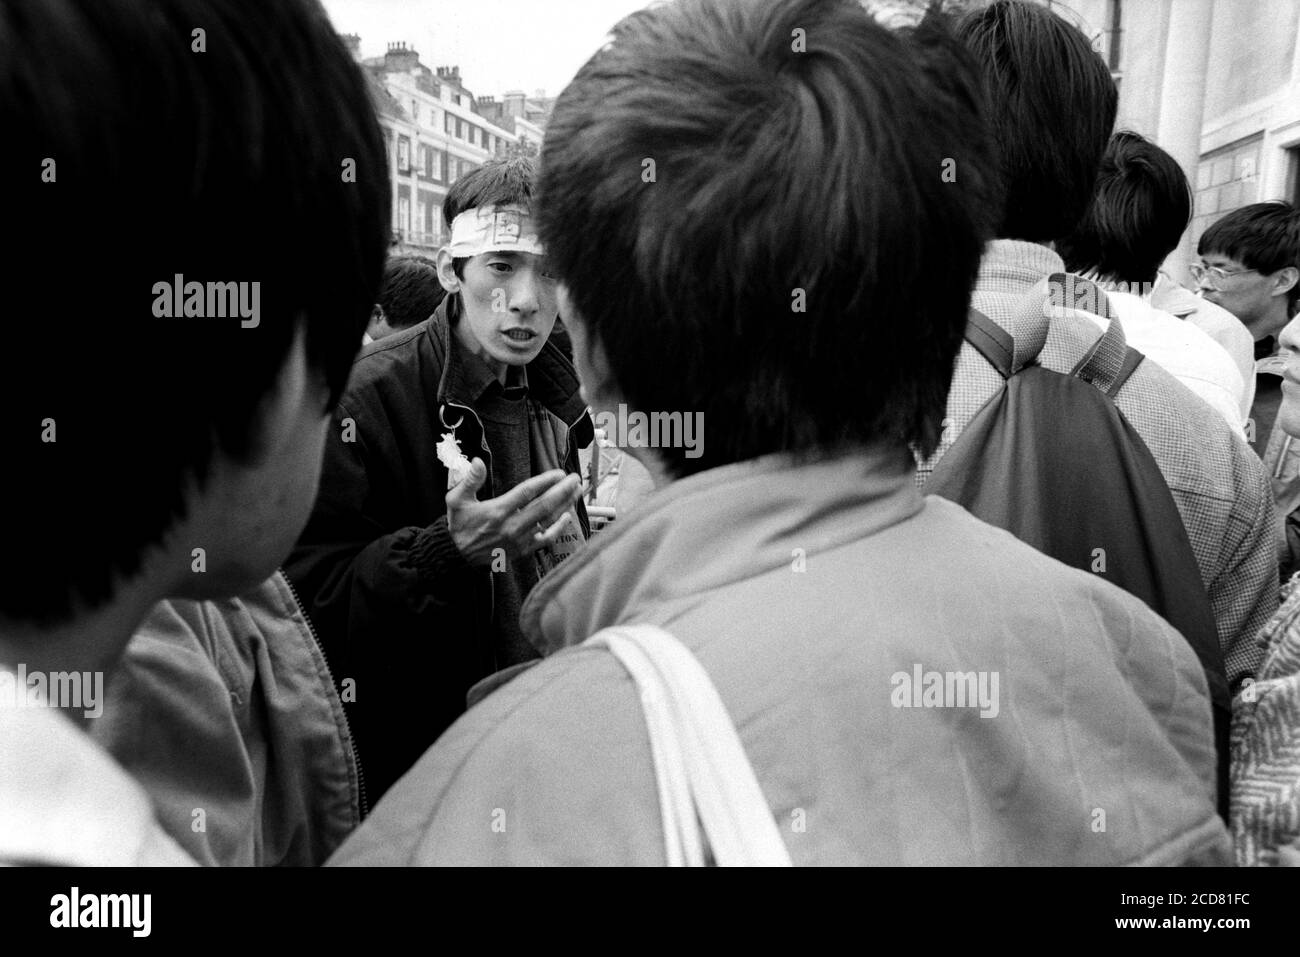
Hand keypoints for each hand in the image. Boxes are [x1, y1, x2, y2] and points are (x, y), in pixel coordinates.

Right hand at [445, 459, 581, 566]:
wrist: (457, 555)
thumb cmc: (459, 525)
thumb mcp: (456, 500)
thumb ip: (469, 480)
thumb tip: (478, 461)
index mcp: (498, 511)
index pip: (527, 492)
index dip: (545, 481)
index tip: (559, 472)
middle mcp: (512, 525)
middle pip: (544, 505)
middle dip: (562, 490)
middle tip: (575, 478)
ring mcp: (519, 539)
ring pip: (548, 520)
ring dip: (565, 505)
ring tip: (576, 491)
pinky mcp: (523, 550)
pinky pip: (546, 539)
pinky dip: (559, 528)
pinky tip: (567, 516)